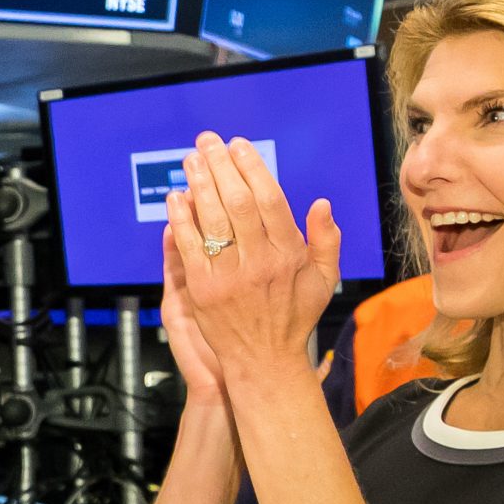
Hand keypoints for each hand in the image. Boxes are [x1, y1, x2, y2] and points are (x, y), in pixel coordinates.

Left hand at [165, 134, 341, 398]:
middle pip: (236, 202)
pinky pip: (189, 247)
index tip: (238, 146)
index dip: (251, 168)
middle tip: (208, 142)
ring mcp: (227, 277)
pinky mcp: (201, 290)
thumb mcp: (324, 281)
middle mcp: (258, 263)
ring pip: (211, 220)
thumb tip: (321, 203)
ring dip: (199, 184)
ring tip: (191, 159)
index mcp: (289, 255)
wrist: (263, 362)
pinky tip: (176, 197)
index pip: (268, 199)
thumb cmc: (294, 318)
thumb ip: (326, 240)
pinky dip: (181, 219)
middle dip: (220, 166)